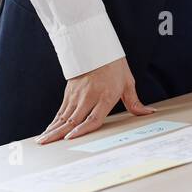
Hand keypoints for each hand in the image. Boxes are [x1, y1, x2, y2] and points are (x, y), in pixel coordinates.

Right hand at [37, 56, 155, 143]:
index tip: (71, 138)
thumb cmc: (115, 66)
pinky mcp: (69, 92)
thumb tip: (149, 113)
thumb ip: (135, 102)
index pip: (93, 118)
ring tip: (42, 141)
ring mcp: (77, 95)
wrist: (98, 47)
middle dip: (59, 134)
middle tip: (46, 144)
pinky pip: (61, 110)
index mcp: (106, 96)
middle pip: (73, 119)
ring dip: (52, 129)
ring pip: (63, 116)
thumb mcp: (128, 82)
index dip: (82, 129)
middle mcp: (89, 97)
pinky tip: (48, 130)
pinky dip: (54, 121)